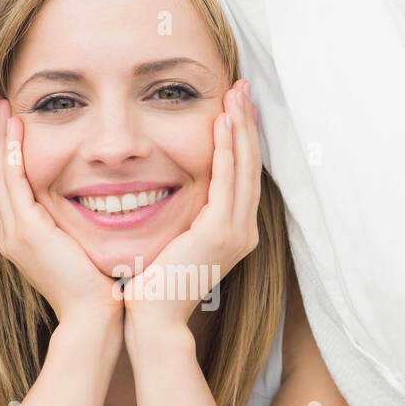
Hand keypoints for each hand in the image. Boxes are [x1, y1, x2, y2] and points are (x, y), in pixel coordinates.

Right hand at [0, 92, 122, 328]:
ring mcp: (14, 232)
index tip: (11, 118)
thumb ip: (74, 222)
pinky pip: (13, 183)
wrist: (93, 316)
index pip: (9, 183)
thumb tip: (93, 198)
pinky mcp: (26, 232)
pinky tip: (15, 128)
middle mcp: (10, 232)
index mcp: (21, 235)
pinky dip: (12, 154)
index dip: (7, 149)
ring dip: (1, 137)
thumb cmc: (97, 284)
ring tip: (2, 105)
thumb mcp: (80, 245)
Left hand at [121, 79, 261, 329]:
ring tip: (237, 95)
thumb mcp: (174, 240)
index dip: (242, 137)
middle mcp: (242, 230)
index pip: (242, 174)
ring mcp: (235, 232)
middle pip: (251, 165)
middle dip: (247, 123)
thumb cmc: (153, 284)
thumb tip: (168, 187)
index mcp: (233, 231)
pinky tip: (223, 125)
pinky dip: (227, 151)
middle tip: (242, 87)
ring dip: (241, 128)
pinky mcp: (221, 233)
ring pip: (244, 168)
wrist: (153, 318)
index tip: (236, 105)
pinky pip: (227, 182)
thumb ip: (183, 215)